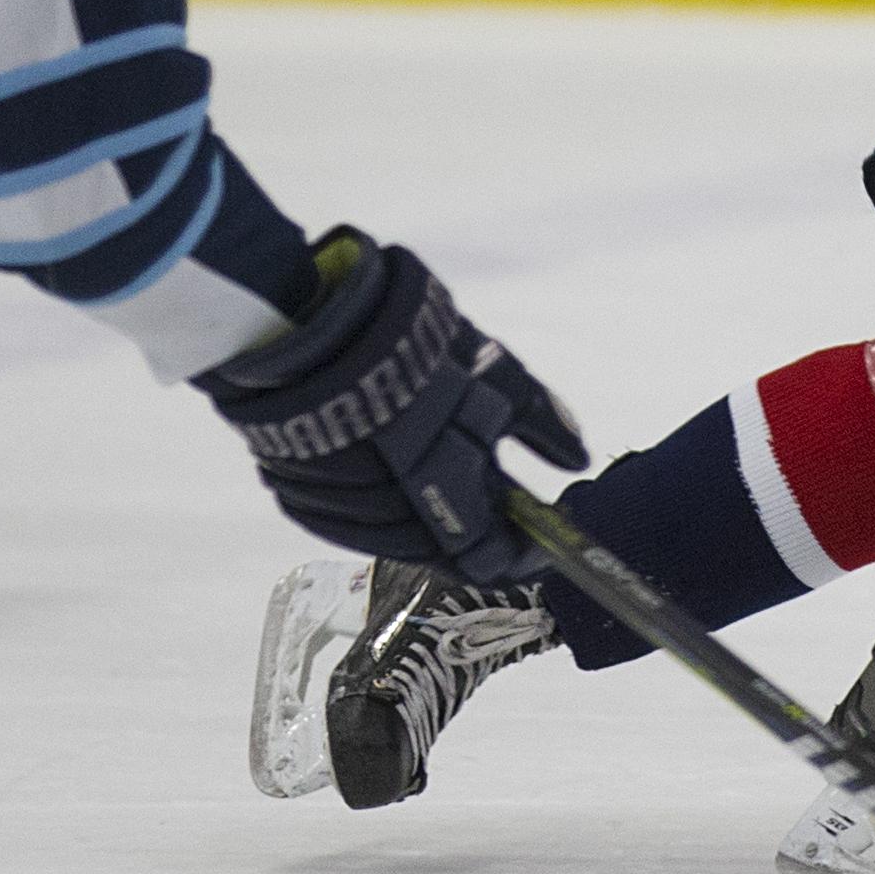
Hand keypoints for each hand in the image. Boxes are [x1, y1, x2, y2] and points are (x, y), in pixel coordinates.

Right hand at [198, 232, 587, 584]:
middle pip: (441, 552)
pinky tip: (391, 481)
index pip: (487, 554)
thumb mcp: (489, 370)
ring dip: (427, 523)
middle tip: (498, 513)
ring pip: (394, 539)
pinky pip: (347, 522)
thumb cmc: (410, 342)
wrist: (302, 319)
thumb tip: (578, 460)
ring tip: (445, 482)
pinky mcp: (296, 494)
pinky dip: (378, 511)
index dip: (517, 554)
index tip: (540, 544)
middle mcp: (386, 511)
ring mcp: (336, 508)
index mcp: (442, 484)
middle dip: (475, 537)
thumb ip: (537, 421)